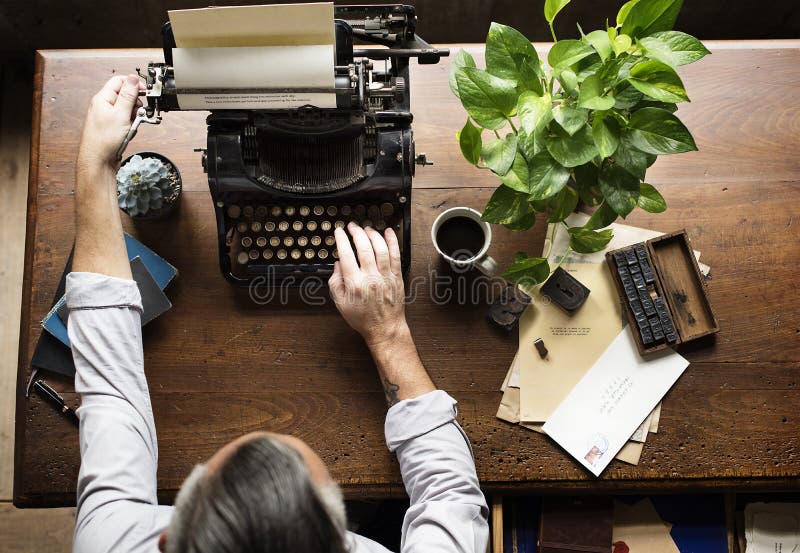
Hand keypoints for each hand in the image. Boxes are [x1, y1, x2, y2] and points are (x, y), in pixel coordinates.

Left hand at [77, 74, 143, 171]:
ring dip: (134, 117)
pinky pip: (125, 121)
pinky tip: (128, 133)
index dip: (133, 84)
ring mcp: (107, 116)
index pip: (119, 81)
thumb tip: (133, 79)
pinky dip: (130, 126)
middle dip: (135, 104)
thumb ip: (128, 95)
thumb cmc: (103, 140)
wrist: (98, 161)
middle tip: (138, 113)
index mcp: (103, 98)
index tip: (144, 92)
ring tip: (132, 126)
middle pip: (125, 96)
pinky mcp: (112, 127)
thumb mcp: (120, 114)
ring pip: (127, 110)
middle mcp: (104, 106)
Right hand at [329, 223, 406, 346]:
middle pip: (363, 247)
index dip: (342, 239)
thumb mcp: (340, 303)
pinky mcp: (396, 277)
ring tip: (366, 229)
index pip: (346, 254)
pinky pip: (396, 255)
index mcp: (354, 283)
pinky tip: (388, 232)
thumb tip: (338, 263)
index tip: (339, 231)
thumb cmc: (362, 317)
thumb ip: (335, 282)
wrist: (384, 328)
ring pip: (380, 248)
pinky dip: (392, 241)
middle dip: (356, 232)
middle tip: (352, 226)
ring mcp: (385, 276)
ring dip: (373, 234)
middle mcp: (370, 278)